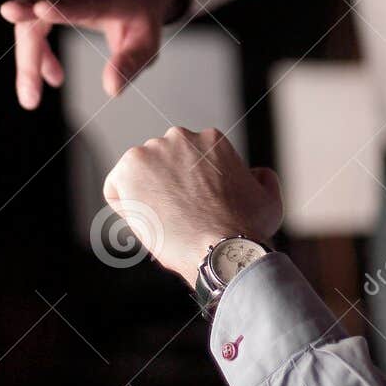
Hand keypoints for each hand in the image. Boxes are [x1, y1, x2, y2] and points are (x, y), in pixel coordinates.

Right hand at [0, 0, 186, 109]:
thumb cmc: (141, 12)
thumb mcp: (147, 41)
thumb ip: (130, 64)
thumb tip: (111, 89)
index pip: (86, 0)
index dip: (63, 6)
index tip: (40, 10)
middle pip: (47, 4)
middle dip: (30, 42)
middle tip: (28, 93)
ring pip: (31, 15)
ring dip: (28, 58)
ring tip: (34, 94)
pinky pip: (30, 20)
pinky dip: (34, 51)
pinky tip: (52, 74)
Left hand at [102, 127, 282, 285]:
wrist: (220, 249)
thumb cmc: (246, 230)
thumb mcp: (268, 200)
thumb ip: (262, 179)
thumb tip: (256, 172)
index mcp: (210, 139)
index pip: (188, 160)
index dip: (189, 189)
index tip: (193, 209)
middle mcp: (179, 137)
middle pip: (162, 164)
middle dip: (166, 189)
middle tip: (176, 218)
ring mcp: (151, 151)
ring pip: (138, 176)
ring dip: (145, 198)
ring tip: (163, 225)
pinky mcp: (128, 170)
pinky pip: (116, 189)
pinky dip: (124, 207)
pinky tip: (144, 224)